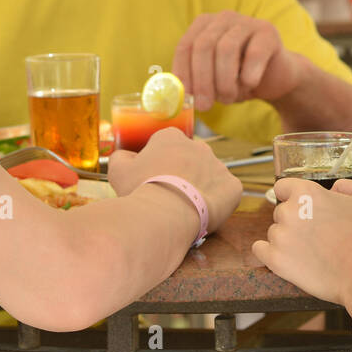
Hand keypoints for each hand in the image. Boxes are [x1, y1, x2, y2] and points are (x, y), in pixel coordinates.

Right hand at [107, 128, 242, 231]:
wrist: (166, 214)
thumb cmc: (141, 190)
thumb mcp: (119, 171)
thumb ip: (121, 157)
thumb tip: (126, 156)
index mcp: (171, 137)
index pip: (165, 147)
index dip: (158, 165)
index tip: (152, 180)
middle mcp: (198, 146)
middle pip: (189, 159)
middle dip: (182, 174)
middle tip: (169, 195)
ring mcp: (218, 165)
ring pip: (208, 176)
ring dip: (200, 187)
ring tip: (186, 207)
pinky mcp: (233, 186)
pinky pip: (226, 192)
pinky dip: (218, 201)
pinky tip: (203, 212)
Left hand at [173, 11, 304, 110]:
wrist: (275, 78)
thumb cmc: (237, 79)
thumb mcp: (211, 81)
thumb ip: (193, 84)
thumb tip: (174, 99)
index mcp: (204, 25)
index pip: (185, 46)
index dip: (183, 73)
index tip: (186, 98)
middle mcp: (223, 18)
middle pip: (203, 46)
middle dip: (202, 80)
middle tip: (205, 105)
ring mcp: (247, 22)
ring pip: (226, 49)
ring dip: (225, 81)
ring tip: (229, 98)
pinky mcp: (268, 32)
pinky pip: (255, 53)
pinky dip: (249, 75)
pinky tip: (250, 85)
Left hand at [251, 178, 351, 313]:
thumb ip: (347, 185)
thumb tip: (333, 190)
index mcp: (306, 193)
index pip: (283, 186)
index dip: (293, 195)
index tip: (303, 207)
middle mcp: (288, 212)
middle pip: (281, 211)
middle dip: (296, 220)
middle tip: (317, 234)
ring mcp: (280, 237)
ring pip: (275, 232)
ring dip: (288, 238)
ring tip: (311, 250)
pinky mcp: (276, 261)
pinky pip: (260, 250)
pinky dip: (270, 252)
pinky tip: (286, 255)